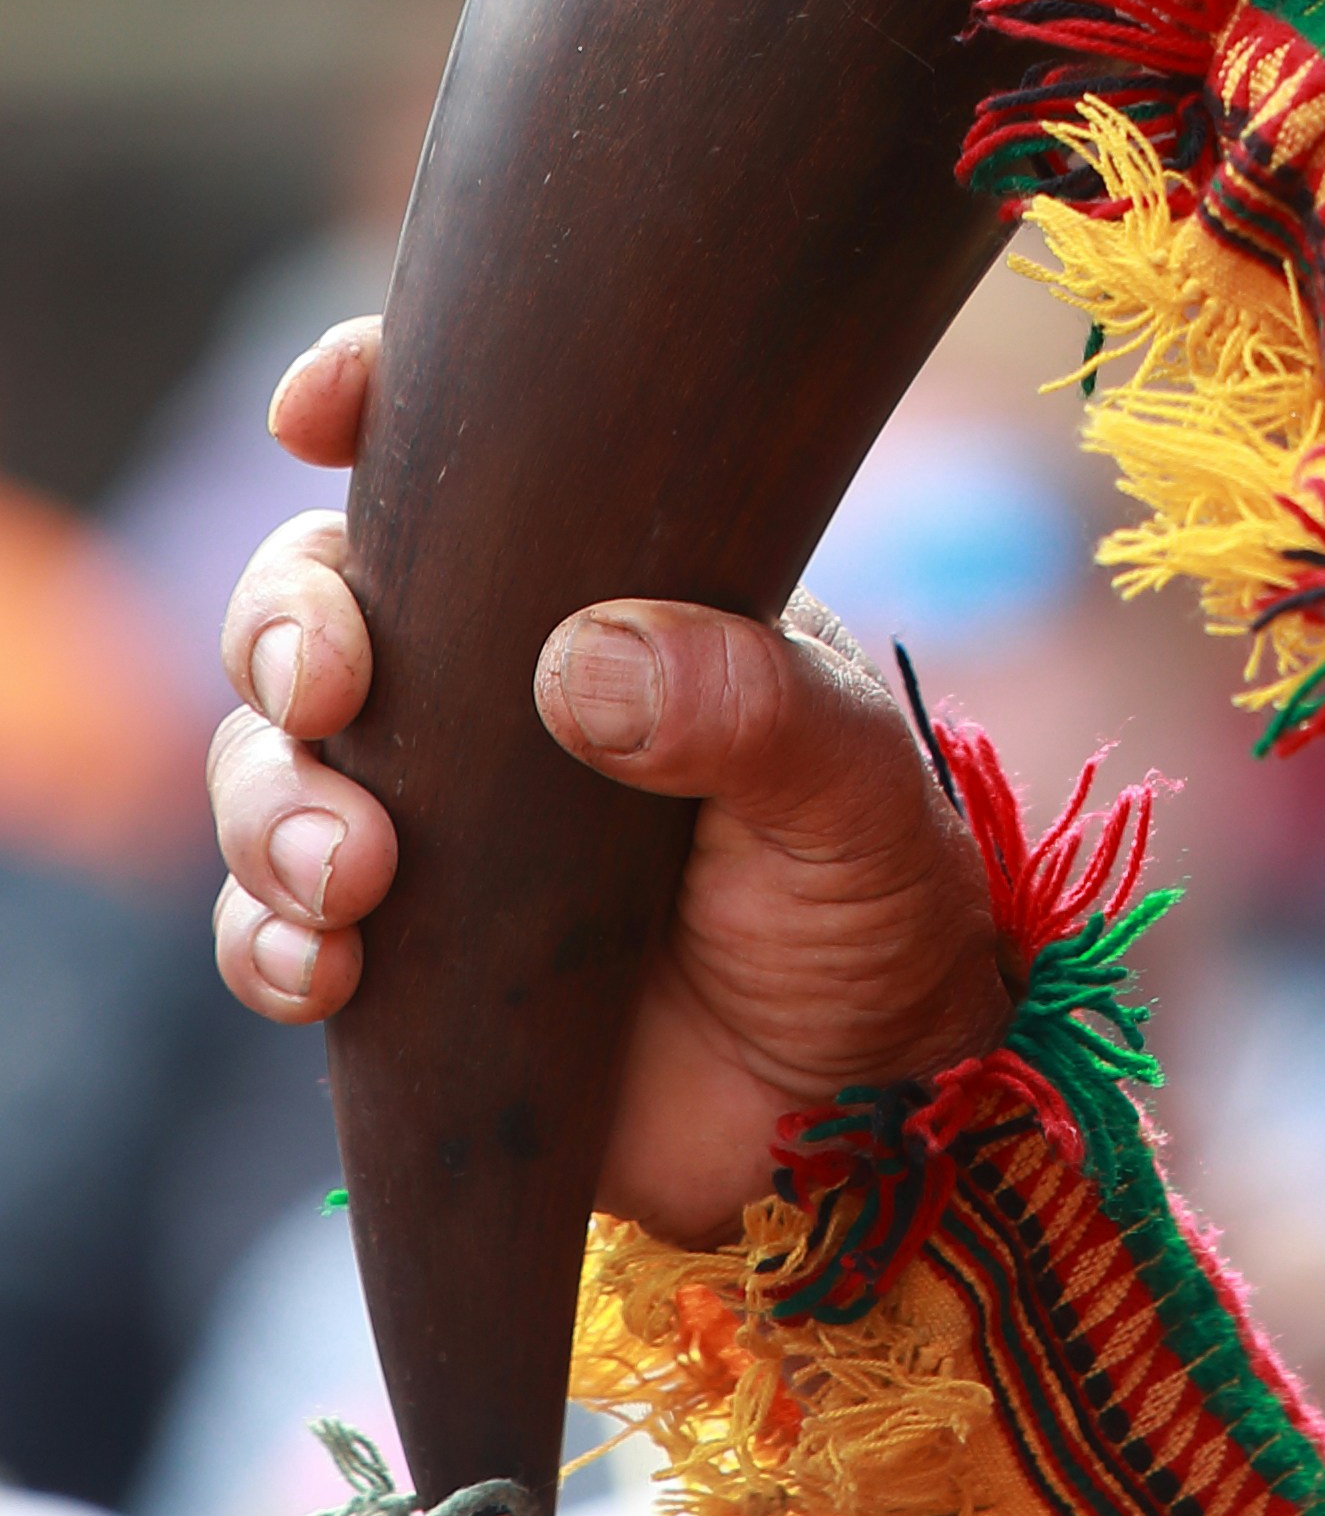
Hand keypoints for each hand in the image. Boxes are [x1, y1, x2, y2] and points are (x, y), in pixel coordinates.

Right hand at [211, 317, 1008, 1243]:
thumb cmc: (869, 903)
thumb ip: (751, 711)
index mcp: (601, 591)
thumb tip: (588, 662)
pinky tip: (326, 970)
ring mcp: (429, 826)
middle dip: (282, 631)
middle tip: (329, 691)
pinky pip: (271, 933)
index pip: (461, 459)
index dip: (367, 403)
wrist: (859, 1112)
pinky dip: (269, 945)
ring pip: (263, 767)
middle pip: (309, 607)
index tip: (320, 407)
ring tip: (356, 875)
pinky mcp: (396, 966)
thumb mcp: (854, 788)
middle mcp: (488, 691)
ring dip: (270, 809)